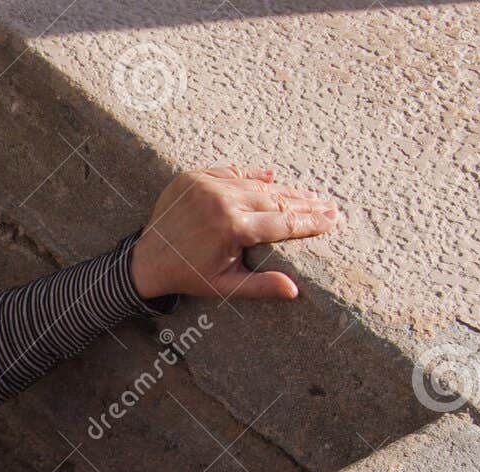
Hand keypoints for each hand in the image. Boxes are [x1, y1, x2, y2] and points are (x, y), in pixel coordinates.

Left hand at [130, 165, 342, 300]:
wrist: (145, 260)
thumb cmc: (187, 276)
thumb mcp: (223, 286)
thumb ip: (259, 286)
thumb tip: (295, 290)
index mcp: (232, 228)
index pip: (283, 223)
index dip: (311, 222)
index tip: (333, 221)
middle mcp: (221, 202)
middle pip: (275, 200)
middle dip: (305, 205)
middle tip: (330, 206)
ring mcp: (207, 186)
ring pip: (256, 185)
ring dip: (284, 190)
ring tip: (308, 194)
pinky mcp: (195, 178)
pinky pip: (231, 173)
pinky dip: (251, 177)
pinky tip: (272, 177)